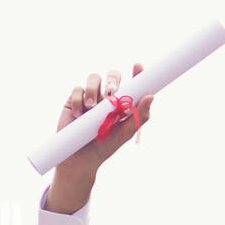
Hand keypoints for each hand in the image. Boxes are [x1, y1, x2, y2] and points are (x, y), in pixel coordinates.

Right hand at [53, 63, 154, 182]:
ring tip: (91, 107)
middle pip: (113, 75)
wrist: (80, 158)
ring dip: (93, 89)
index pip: (132, 84)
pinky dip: (78, 100)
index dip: (137, 74)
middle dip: (113, 80)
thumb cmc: (105, 147)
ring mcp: (91, 97)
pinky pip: (77, 89)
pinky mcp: (74, 100)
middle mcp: (108, 97)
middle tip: (111, 92)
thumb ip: (139, 116)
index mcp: (123, 104)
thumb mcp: (125, 133)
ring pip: (94, 77)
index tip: (138, 67)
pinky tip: (78, 115)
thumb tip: (151, 97)